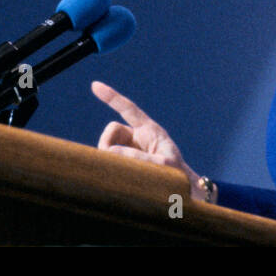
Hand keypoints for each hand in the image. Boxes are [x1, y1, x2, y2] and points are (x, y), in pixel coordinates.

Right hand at [91, 81, 208, 200]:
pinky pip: (109, 158)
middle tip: (109, 160)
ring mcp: (130, 148)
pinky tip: (115, 176)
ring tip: (121, 172)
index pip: (128, 109)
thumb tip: (110, 152)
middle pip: (112, 130)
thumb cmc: (176, 174)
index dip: (111, 97)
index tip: (95, 86)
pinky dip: (108, 165)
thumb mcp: (163, 165)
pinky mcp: (125, 161)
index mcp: (149, 130)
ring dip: (108, 157)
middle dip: (106, 144)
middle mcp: (137, 136)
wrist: (180, 190)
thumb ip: (139, 158)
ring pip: (107, 146)